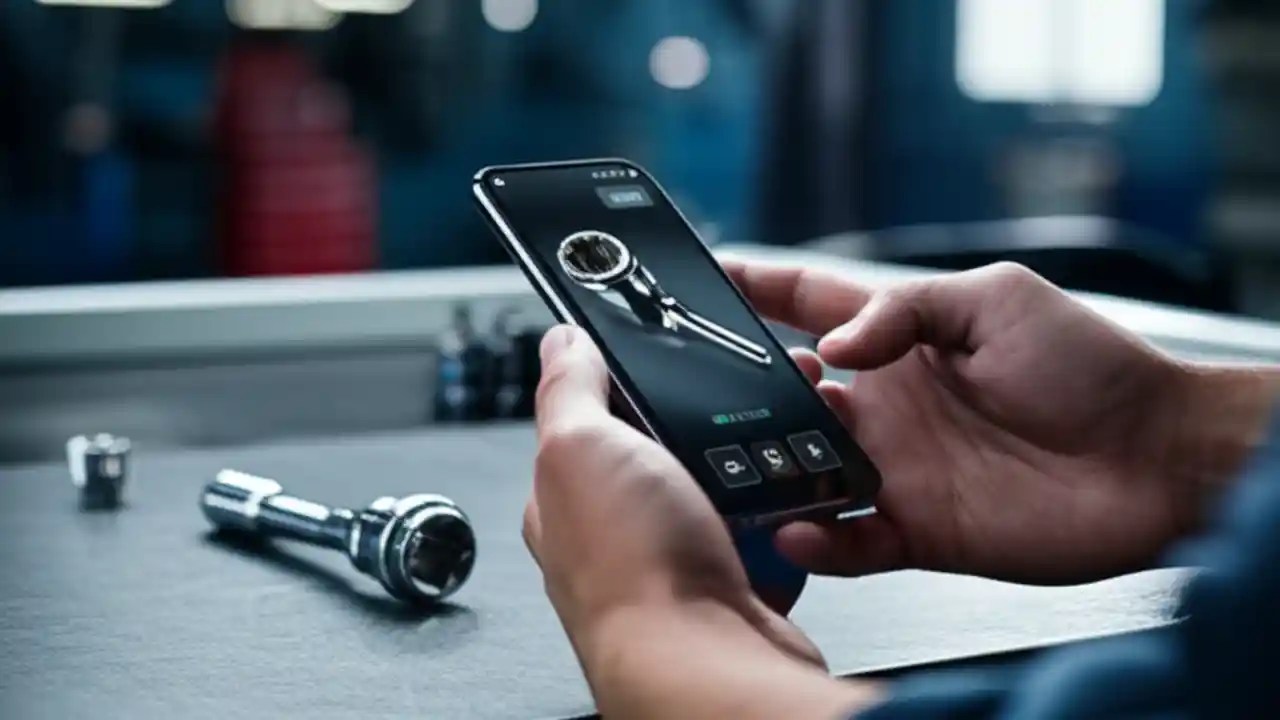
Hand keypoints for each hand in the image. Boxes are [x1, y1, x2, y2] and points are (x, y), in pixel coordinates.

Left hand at [526, 325, 853, 718]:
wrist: (707, 667)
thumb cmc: (634, 572)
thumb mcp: (582, 446)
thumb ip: (569, 389)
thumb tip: (561, 340)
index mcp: (568, 493)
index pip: (590, 418)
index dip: (625, 383)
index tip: (664, 360)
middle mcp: (619, 531)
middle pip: (666, 450)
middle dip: (702, 428)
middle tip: (730, 410)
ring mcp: (678, 562)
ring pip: (724, 490)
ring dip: (751, 473)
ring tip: (762, 461)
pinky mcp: (734, 588)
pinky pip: (770, 537)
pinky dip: (785, 524)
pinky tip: (784, 516)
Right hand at [725, 260, 1277, 583]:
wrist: (1156, 457)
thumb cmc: (1092, 367)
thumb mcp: (995, 300)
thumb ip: (904, 310)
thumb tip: (832, 346)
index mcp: (901, 341)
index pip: (811, 307)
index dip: (759, 288)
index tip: (709, 274)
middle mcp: (890, 406)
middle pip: (792, 398)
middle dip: (750, 395)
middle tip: (722, 395)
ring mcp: (900, 469)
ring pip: (808, 470)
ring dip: (774, 468)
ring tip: (751, 463)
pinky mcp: (919, 530)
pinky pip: (850, 541)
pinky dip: (819, 542)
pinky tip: (802, 528)